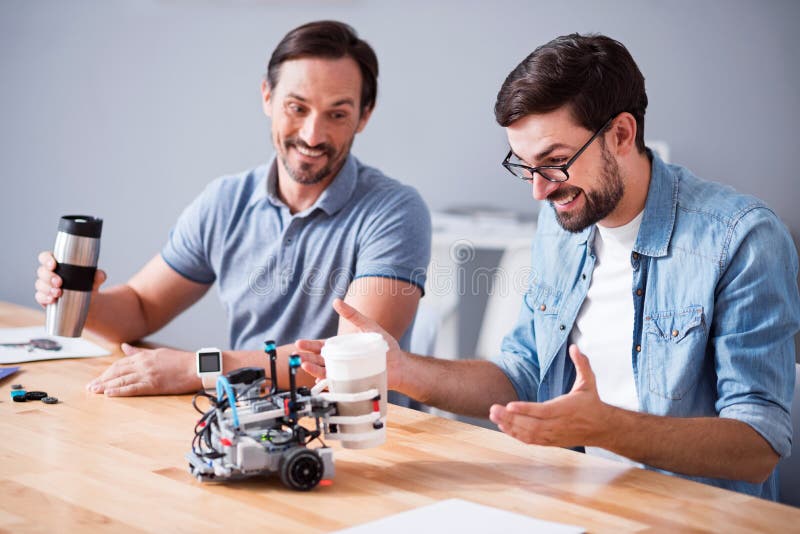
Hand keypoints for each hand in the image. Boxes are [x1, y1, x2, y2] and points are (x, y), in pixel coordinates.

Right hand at [35, 251, 106, 306]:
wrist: (88, 302)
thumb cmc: (88, 285)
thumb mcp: (95, 280)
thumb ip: (98, 275)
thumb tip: (99, 274)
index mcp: (59, 264)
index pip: (45, 257)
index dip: (46, 260)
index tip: (53, 265)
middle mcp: (49, 273)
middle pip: (41, 271)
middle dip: (49, 276)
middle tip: (59, 282)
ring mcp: (45, 286)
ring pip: (39, 284)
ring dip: (47, 288)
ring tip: (58, 293)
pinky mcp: (44, 297)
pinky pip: (39, 297)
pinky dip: (45, 298)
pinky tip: (52, 300)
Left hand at [86, 343, 198, 395]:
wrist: (197, 367)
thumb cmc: (181, 361)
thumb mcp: (158, 353)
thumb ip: (139, 352)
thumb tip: (125, 347)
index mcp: (144, 356)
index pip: (120, 364)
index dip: (106, 372)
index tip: (97, 379)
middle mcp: (143, 364)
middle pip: (117, 372)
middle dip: (102, 379)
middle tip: (90, 387)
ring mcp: (148, 374)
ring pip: (122, 380)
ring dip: (106, 386)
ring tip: (94, 391)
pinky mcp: (154, 384)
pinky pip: (133, 388)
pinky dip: (120, 391)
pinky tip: (110, 394)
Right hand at [295, 298, 405, 389]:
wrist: (400, 365)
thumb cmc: (385, 346)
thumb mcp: (369, 326)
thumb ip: (354, 315)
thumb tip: (337, 301)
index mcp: (342, 348)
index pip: (321, 347)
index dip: (309, 346)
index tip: (299, 344)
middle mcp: (341, 361)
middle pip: (319, 360)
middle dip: (307, 358)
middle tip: (298, 356)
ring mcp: (346, 373)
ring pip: (325, 373)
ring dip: (313, 370)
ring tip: (305, 366)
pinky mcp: (353, 383)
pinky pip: (338, 385)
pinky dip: (328, 385)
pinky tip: (321, 381)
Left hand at [489, 344, 612, 447]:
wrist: (602, 428)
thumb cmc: (592, 403)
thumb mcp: (589, 381)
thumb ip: (582, 364)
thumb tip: (573, 347)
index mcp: (566, 409)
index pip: (543, 411)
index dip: (525, 409)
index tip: (510, 405)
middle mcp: (558, 424)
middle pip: (531, 424)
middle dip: (510, 418)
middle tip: (493, 409)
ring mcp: (554, 435)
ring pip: (528, 433)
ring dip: (509, 426)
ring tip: (493, 416)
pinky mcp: (551, 441)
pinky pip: (530, 440)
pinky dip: (516, 435)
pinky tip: (503, 426)